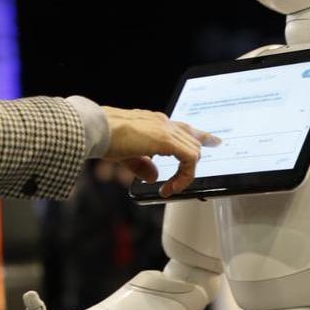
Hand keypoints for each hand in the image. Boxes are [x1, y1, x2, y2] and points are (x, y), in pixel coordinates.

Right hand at [101, 107, 218, 196]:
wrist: (95, 128)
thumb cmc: (104, 137)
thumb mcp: (126, 155)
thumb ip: (143, 165)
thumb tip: (154, 176)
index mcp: (155, 122)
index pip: (185, 128)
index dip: (202, 136)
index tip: (214, 141)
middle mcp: (163, 122)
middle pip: (194, 140)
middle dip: (194, 164)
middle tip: (182, 182)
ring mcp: (166, 129)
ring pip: (194, 151)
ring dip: (186, 173)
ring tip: (171, 187)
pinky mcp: (165, 139)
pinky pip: (189, 158)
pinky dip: (184, 176)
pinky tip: (171, 187)